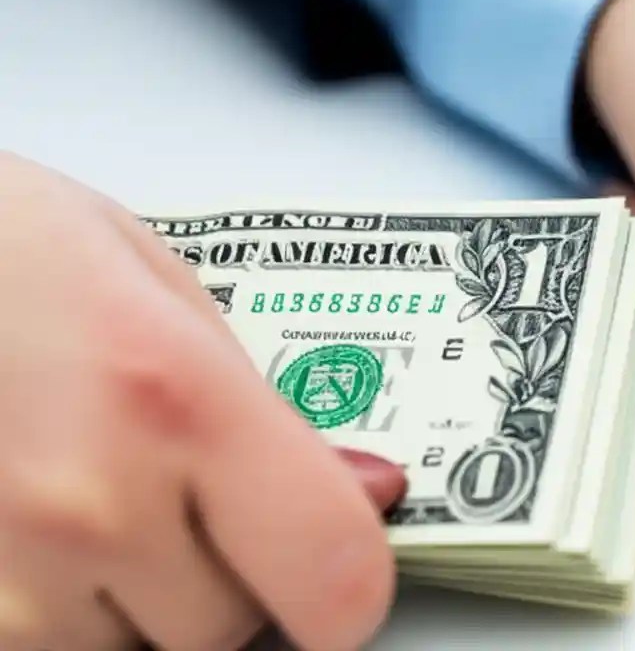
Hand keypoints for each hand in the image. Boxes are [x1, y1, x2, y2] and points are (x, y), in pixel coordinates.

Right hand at [0, 154, 406, 649]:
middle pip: (227, 627)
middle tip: (182, 502)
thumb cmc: (11, 249)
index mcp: (176, 400)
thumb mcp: (163, 292)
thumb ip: (269, 410)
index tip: (338, 579)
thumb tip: (370, 491)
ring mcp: (5, 574)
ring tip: (86, 500)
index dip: (349, 591)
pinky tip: (36, 533)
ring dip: (131, 605)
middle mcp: (90, 503)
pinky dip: (62, 610)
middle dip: (225, 580)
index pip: (334, 573)